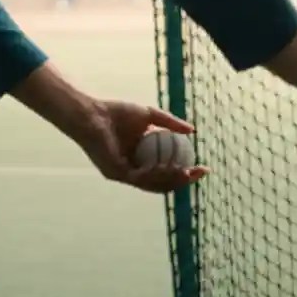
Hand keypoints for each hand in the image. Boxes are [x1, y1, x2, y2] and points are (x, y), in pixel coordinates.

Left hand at [72, 99, 209, 193]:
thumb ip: (170, 123)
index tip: (203, 167)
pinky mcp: (115, 173)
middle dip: (183, 181)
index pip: (167, 172)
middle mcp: (133, 171)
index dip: (186, 172)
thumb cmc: (116, 112)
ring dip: (171, 180)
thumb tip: (192, 132)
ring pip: (152, 184)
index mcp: (141, 160)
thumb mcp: (150, 116)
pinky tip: (167, 166)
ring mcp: (124, 174)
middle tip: (199, 173)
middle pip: (163, 183)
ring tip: (186, 172)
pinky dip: (154, 173)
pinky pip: (139, 177)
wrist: (93, 113)